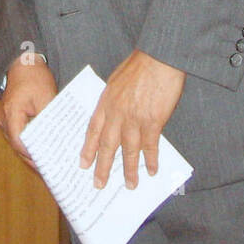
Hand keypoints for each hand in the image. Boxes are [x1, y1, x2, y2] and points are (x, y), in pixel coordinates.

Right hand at [0, 58, 56, 168]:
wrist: (24, 63)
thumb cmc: (35, 77)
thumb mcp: (46, 98)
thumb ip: (48, 120)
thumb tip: (55, 140)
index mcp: (11, 112)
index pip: (19, 140)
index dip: (31, 154)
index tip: (45, 164)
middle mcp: (4, 118)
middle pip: (17, 145)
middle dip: (33, 158)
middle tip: (49, 171)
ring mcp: (4, 119)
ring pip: (17, 141)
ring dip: (31, 151)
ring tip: (48, 164)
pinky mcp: (9, 118)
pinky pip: (18, 134)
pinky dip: (29, 142)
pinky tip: (42, 148)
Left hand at [80, 50, 184, 188]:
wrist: (159, 58)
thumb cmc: (140, 65)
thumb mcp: (116, 80)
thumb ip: (113, 100)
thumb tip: (113, 114)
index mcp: (106, 102)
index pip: (93, 130)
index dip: (88, 149)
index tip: (83, 164)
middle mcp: (117, 114)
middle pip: (107, 146)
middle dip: (102, 167)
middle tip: (99, 184)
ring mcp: (134, 119)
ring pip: (128, 151)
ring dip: (128, 170)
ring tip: (129, 185)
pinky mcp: (153, 121)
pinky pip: (150, 146)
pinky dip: (151, 159)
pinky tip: (152, 170)